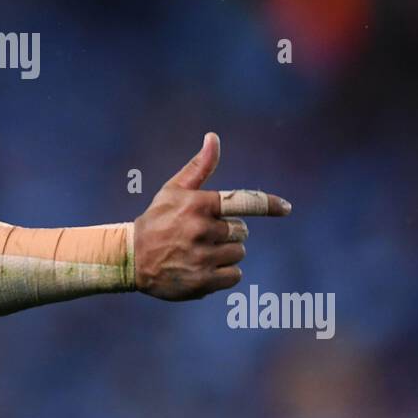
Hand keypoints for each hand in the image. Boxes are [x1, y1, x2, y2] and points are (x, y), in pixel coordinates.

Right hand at [133, 133, 289, 300]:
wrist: (131, 258)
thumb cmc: (157, 219)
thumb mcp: (174, 190)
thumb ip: (200, 166)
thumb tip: (213, 137)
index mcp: (198, 204)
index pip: (244, 202)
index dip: (269, 205)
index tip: (287, 208)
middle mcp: (201, 230)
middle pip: (242, 231)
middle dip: (228, 232)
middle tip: (202, 234)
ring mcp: (202, 257)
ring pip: (239, 253)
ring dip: (226, 253)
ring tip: (199, 252)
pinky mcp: (203, 281)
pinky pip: (234, 275)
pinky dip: (223, 273)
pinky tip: (202, 268)